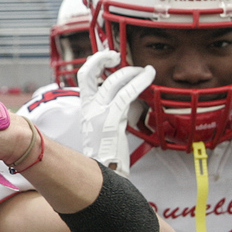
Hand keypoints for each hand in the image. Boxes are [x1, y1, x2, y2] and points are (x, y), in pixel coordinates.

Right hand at [77, 50, 152, 176]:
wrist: (103, 176)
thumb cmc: (106, 158)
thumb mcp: (102, 132)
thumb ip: (109, 115)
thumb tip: (124, 106)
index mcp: (86, 111)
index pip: (82, 79)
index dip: (93, 63)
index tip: (108, 58)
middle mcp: (89, 109)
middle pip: (88, 73)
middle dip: (102, 58)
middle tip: (118, 55)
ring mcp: (98, 114)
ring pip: (112, 82)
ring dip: (130, 71)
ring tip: (144, 70)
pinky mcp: (112, 120)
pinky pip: (126, 94)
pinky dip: (139, 81)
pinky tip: (149, 75)